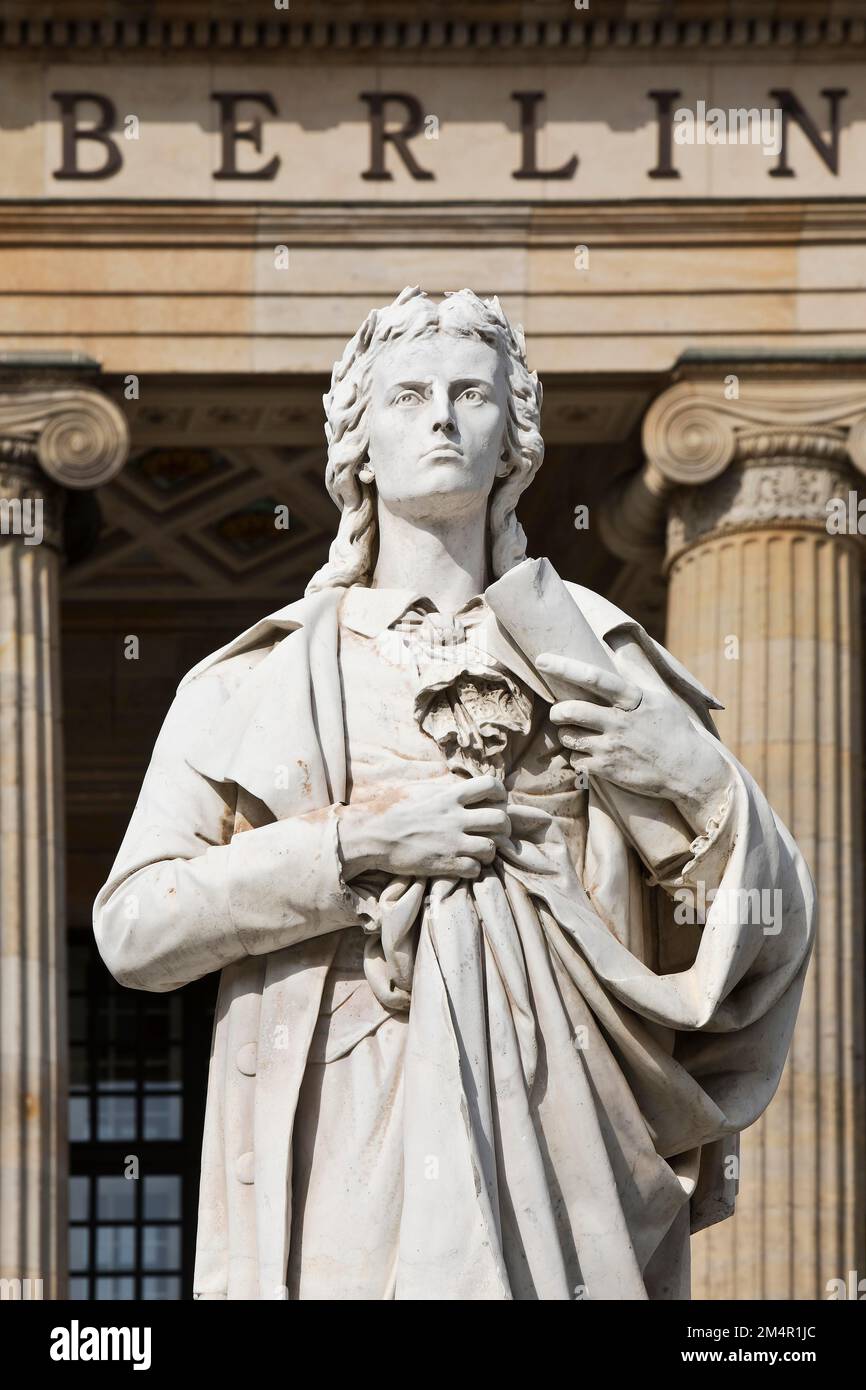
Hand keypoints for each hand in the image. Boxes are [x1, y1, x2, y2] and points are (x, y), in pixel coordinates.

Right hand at [337, 774, 510, 880]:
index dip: (500, 794)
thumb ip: (442, 786)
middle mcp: (454, 818)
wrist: (371, 835)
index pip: (490, 786)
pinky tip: (465, 865)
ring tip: (481, 851)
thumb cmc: (390, 808)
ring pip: (492, 847)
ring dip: (490, 850)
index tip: (497, 802)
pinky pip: (475, 869)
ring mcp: (451, 842)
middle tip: (495, 832)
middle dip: (503, 827)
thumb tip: (459, 782)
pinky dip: (475, 869)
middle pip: (500, 820)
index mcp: (449, 796)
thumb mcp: (418, 788)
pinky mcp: (444, 865)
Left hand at [536, 652, 730, 834]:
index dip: (564, 668)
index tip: (542, 660)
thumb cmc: (673, 729)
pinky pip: (576, 761)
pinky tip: (590, 755)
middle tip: (560, 712)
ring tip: (578, 734)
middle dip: (558, 711)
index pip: (594, 678)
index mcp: (633, 699)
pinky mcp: (608, 770)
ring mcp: (613, 747)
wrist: (689, 770)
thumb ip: (635, 675)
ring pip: (569, 736)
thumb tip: (618, 647)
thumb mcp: (659, 696)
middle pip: (570, 710)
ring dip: (567, 735)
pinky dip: (578, 758)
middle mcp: (621, 721)